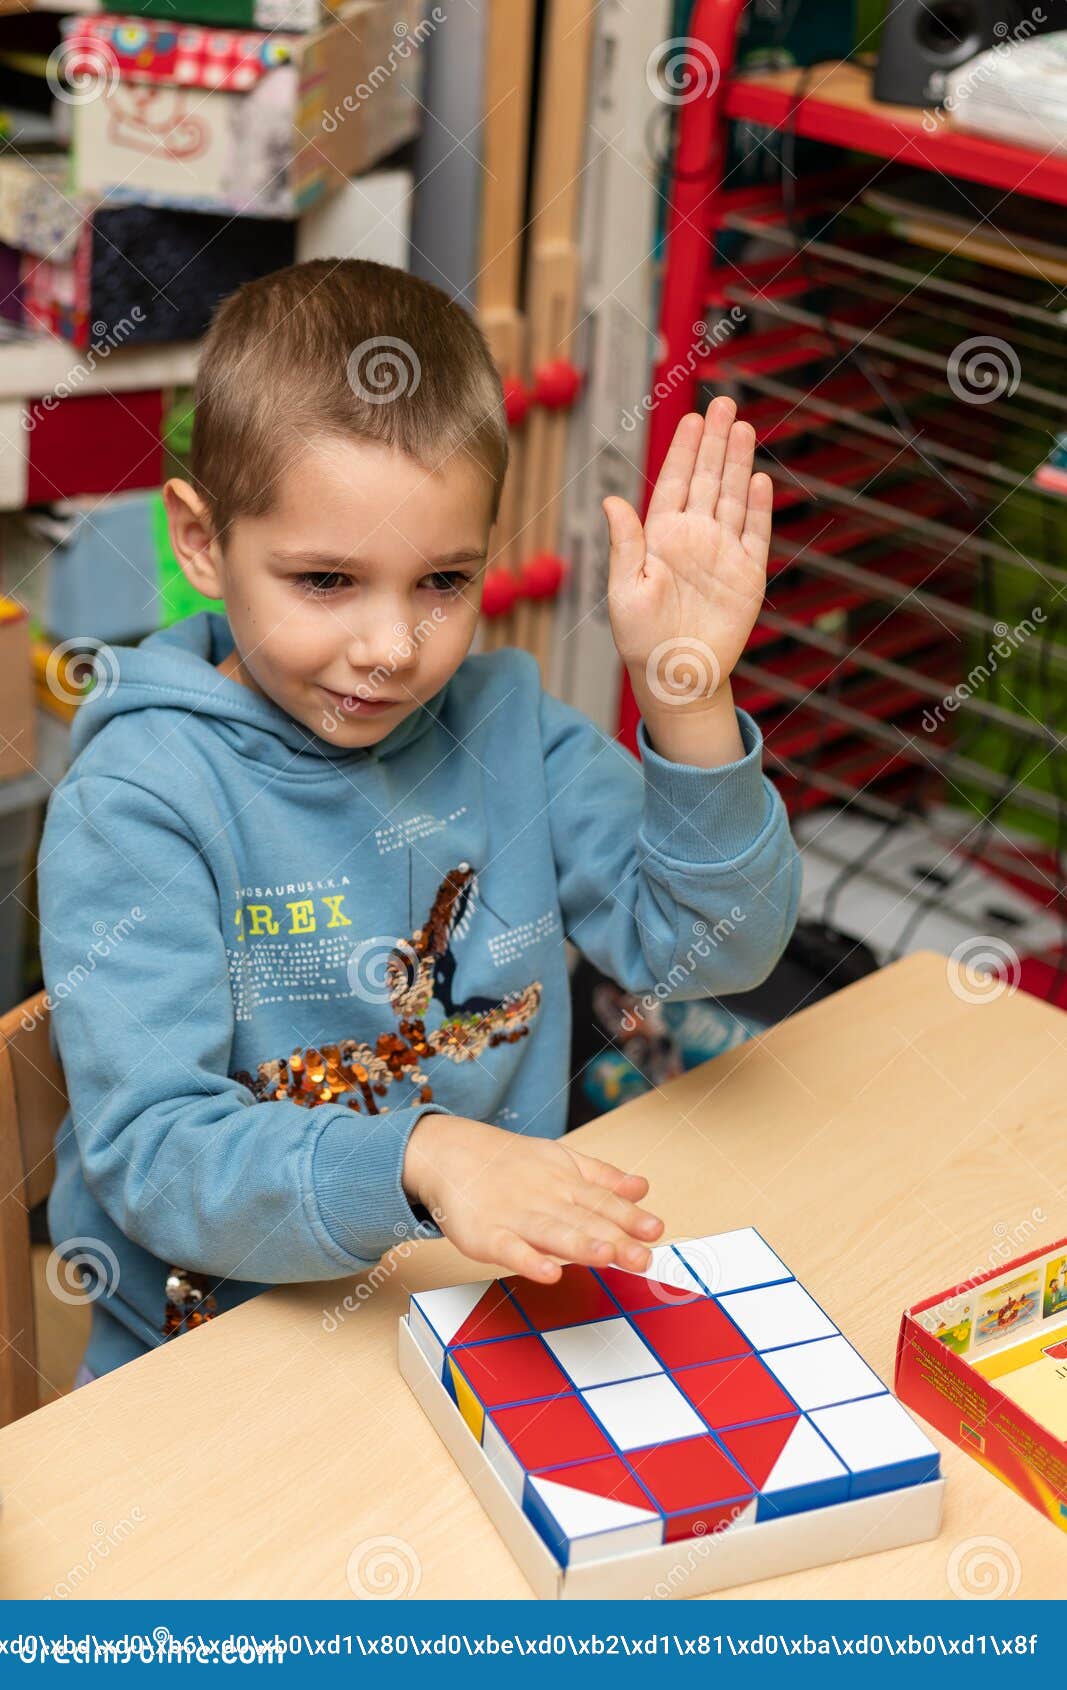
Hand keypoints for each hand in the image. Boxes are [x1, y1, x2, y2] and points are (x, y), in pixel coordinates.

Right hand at [403, 1115, 663, 1282]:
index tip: (654, 1230)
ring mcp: (515, 1217)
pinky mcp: (487, 1235)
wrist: (451, 1154)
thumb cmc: (514, 1166)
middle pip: (583, 1221)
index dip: (629, 1217)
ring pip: (552, 1233)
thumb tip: (642, 1189)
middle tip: (643, 1257)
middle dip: (615, 1239)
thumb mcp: (562, 1162)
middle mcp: (545, 1199)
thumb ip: (602, 1179)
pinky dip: (528, 1261)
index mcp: (566, 1184)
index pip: (603, 1202)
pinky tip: (549, 1274)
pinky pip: (510, 1249)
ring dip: (580, 1246)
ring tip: (608, 1257)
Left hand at [603, 396, 771, 710]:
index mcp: (661, 537)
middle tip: (723, 404)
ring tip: (743, 427)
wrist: (676, 677)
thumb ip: (624, 544)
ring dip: (737, 464)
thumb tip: (611, 501)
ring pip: (732, 497)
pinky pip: (755, 534)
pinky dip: (758, 508)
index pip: (675, 482)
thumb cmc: (640, 638)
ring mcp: (722, 553)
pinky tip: (758, 479)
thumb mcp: (625, 591)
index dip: (684, 450)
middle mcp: (694, 537)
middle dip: (715, 442)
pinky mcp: (747, 575)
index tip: (692, 418)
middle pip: (707, 479)